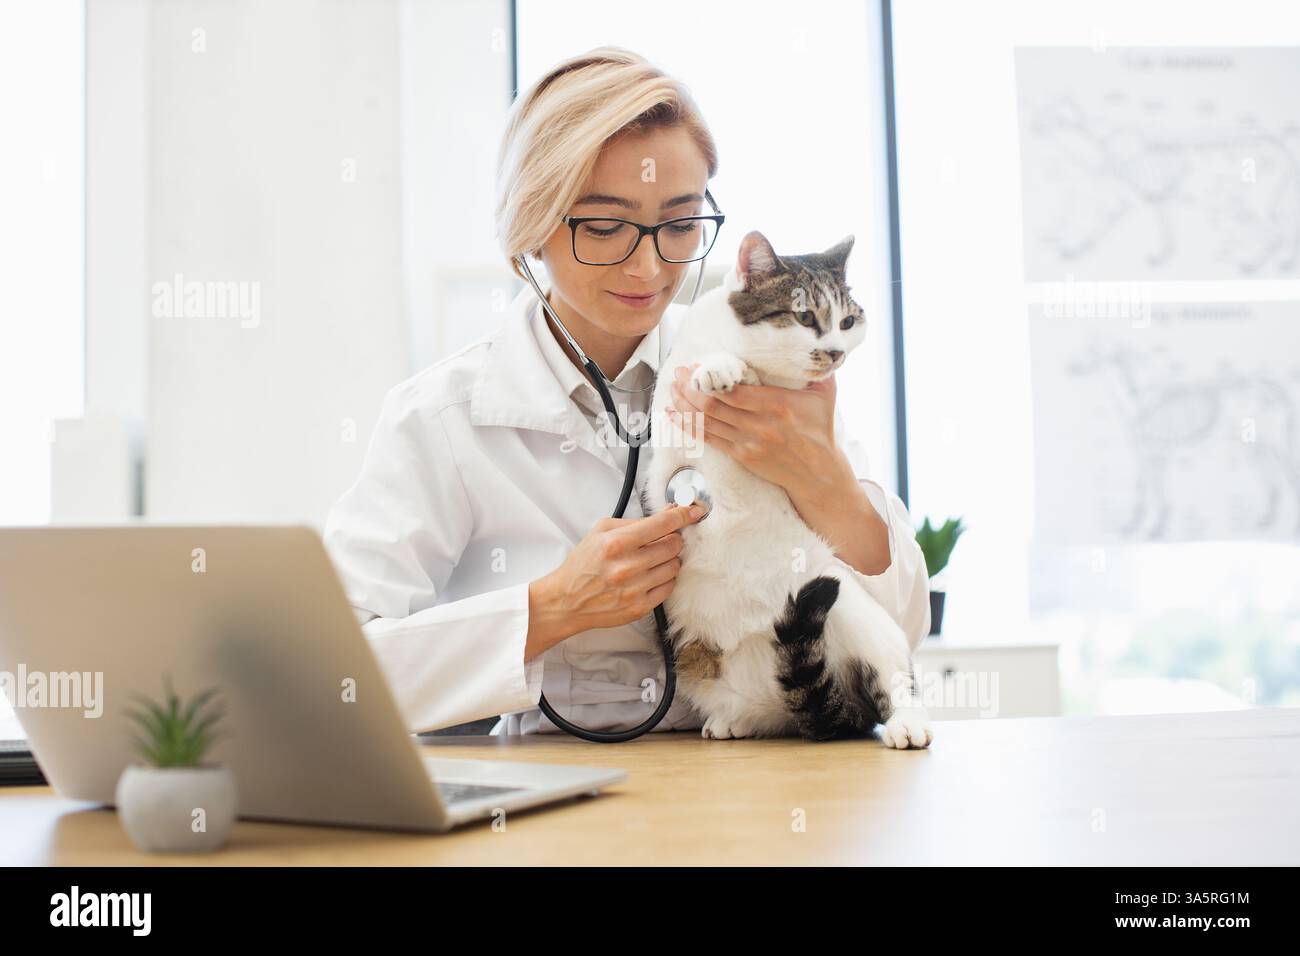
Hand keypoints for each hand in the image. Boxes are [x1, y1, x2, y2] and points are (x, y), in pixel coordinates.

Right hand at [526, 503, 706, 658]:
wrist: (568, 600)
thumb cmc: (584, 564)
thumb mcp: (602, 531)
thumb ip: (636, 521)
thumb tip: (669, 512)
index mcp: (617, 543)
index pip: (663, 524)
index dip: (684, 515)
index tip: (695, 511)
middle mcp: (627, 567)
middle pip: (674, 545)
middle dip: (673, 539)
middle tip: (663, 539)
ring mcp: (635, 589)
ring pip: (674, 566)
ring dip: (669, 560)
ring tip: (652, 560)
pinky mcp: (640, 607)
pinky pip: (669, 587)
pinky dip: (665, 578)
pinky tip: (651, 575)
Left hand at [666, 363, 841, 494]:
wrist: (818, 473)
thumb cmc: (821, 429)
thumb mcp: (826, 395)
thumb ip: (819, 368)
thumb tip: (818, 341)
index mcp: (779, 406)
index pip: (734, 392)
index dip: (710, 379)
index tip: (698, 366)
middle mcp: (761, 425)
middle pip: (713, 405)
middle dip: (689, 388)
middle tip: (678, 373)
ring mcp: (749, 443)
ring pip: (706, 422)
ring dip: (684, 405)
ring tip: (672, 389)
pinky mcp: (742, 455)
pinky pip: (708, 438)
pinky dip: (688, 426)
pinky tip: (674, 415)